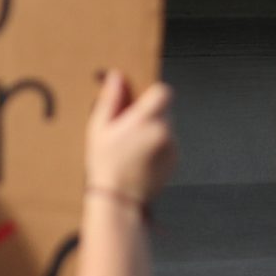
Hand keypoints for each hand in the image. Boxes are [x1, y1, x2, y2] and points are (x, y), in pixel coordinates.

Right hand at [85, 71, 175, 201]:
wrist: (119, 198)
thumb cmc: (106, 165)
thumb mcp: (99, 129)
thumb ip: (111, 100)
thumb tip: (116, 77)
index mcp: (145, 120)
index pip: (164, 91)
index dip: (154, 92)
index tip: (141, 100)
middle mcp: (164, 131)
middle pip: (165, 109)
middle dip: (150, 113)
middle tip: (130, 126)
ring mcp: (172, 146)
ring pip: (168, 126)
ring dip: (155, 129)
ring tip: (134, 145)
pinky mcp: (175, 159)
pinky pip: (169, 142)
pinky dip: (159, 145)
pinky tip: (141, 156)